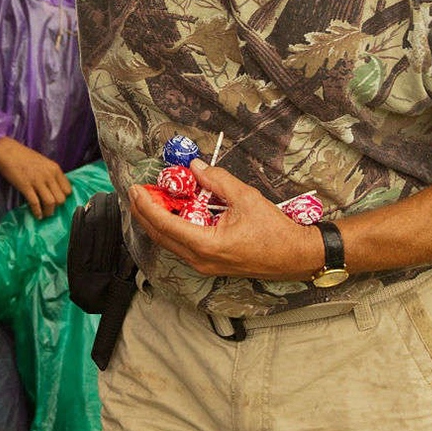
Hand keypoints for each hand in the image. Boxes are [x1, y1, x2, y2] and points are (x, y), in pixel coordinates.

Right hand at [0, 137, 69, 218]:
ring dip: (48, 212)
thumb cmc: (24, 156)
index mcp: (55, 169)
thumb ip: (50, 174)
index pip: (68, 190)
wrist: (6, 151)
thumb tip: (54, 189)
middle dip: (57, 207)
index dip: (63, 197)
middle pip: (61, 198)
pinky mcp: (25, 186)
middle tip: (50, 209)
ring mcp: (37, 181)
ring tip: (45, 215)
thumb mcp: (43, 162)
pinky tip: (37, 215)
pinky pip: (35, 203)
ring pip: (50, 203)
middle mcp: (49, 175)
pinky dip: (37, 212)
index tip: (57, 201)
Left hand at [128, 160, 322, 280]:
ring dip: (156, 220)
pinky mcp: (209, 264)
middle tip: (137, 191)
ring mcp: (203, 264)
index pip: (164, 223)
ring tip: (152, 198)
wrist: (296, 257)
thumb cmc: (275, 232)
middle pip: (159, 235)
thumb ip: (218, 180)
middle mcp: (199, 259)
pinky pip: (181, 245)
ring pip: (168, 242)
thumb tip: (195, 166)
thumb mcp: (246, 198)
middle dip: (144, 212)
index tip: (135, 188)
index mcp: (205, 244)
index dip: (146, 205)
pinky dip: (171, 228)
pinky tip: (172, 212)